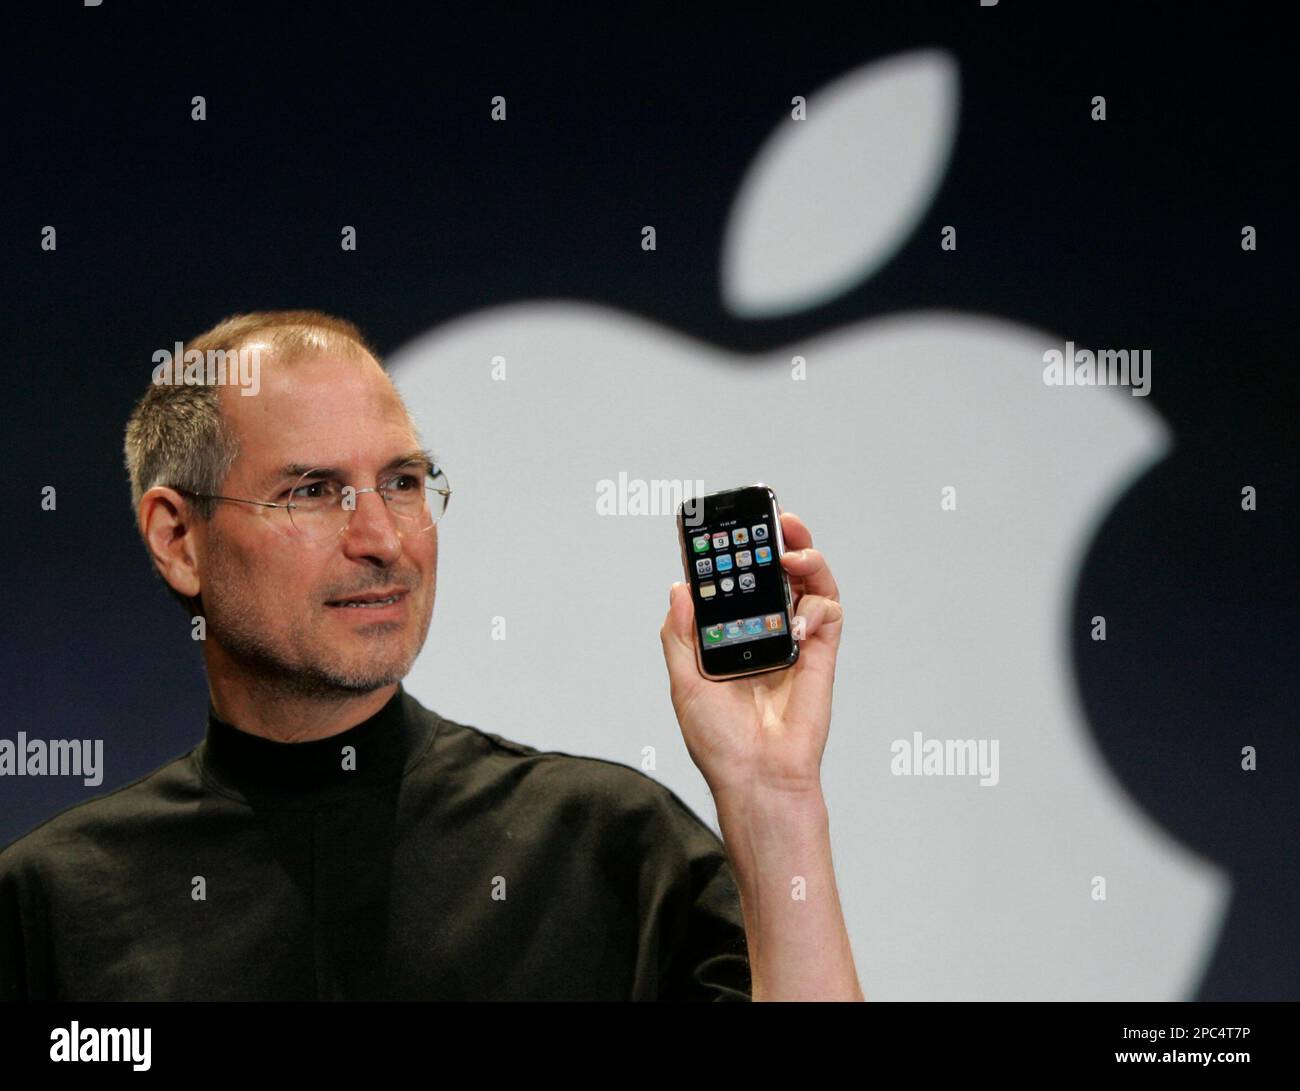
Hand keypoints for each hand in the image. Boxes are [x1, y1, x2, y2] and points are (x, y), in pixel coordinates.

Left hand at [659, 512, 843, 799]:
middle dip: (777, 542)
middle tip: (774, 521)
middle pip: (776, 574)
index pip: (735, 583)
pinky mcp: (820, 655)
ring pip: (809, 584)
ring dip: (806, 558)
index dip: (734, 554)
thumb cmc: (720, 741)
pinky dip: (817, 605)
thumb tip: (681, 587)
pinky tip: (800, 617)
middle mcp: (764, 633)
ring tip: (792, 549)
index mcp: (730, 636)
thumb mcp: (684, 682)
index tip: (726, 527)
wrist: (756, 776)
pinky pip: (828, 614)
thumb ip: (681, 634)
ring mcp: (795, 642)